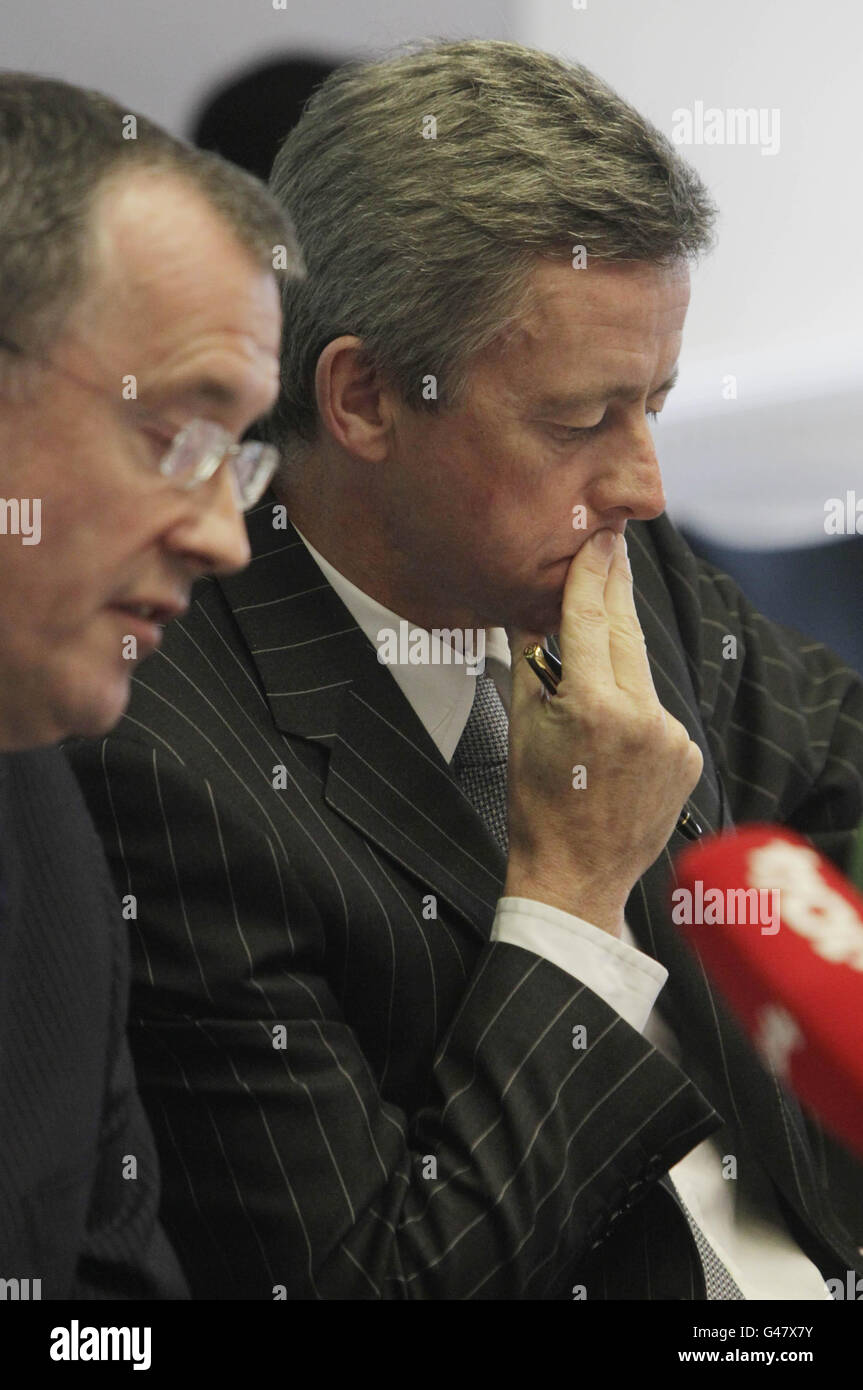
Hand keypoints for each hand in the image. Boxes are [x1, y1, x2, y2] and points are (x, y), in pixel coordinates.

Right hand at [505, 529, 702, 934]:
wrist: (576, 876)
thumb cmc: (538, 806)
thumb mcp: (523, 726)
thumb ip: (532, 662)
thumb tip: (532, 609)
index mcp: (592, 707)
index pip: (590, 620)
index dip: (592, 573)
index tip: (599, 536)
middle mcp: (641, 718)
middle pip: (625, 633)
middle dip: (616, 589)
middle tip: (613, 544)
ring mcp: (671, 738)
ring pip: (641, 673)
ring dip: (620, 655)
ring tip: (596, 646)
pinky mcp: (688, 756)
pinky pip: (658, 710)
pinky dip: (637, 703)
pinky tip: (615, 724)